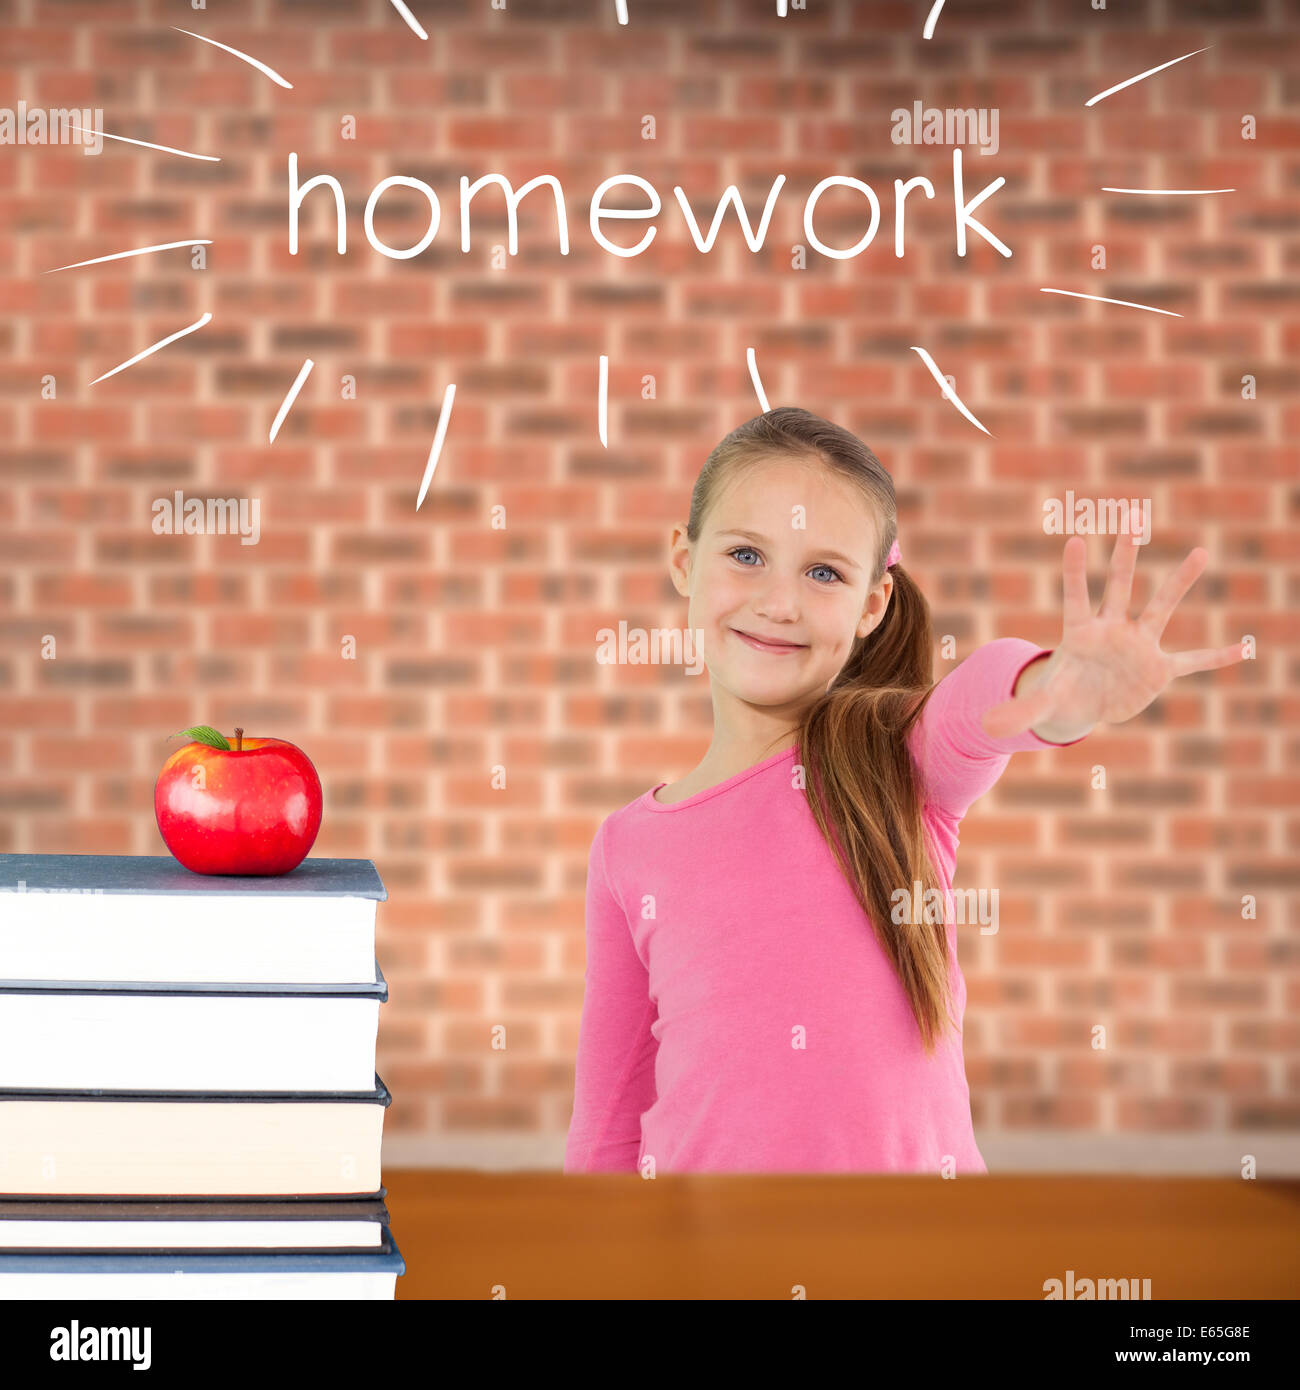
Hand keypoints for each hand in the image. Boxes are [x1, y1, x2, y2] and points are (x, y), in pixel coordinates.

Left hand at [981, 509, 1246, 742]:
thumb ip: (1020, 711)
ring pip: (1159, 608)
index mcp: (1079, 634)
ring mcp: (1138, 646)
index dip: (1075, 572)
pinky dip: (1215, 657)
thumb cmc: (1063, 693)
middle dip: (1124, 559)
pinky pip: (1191, 662)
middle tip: (1131, 522)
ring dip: (1178, 582)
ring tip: (1199, 552)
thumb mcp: (1041, 705)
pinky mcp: (1158, 669)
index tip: (1076, 539)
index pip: (1075, 596)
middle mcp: (1111, 631)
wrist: (1086, 704)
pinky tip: (1242, 649)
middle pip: (1118, 588)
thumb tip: (986, 726)